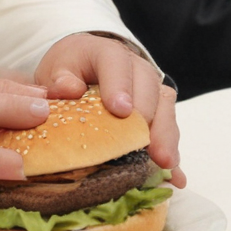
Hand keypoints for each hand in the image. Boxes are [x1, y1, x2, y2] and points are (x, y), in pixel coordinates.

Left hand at [35, 32, 186, 186]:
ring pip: (165, 109)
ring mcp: (151, 89)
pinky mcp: (159, 112)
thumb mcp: (55, 70)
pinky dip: (171, 154)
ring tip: (163, 163)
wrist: (80, 67)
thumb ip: (58, 79)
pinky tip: (175, 177)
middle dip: (148, 118)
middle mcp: (136, 68)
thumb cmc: (68, 70)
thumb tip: (70, 89)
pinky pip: (169, 130)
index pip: (116, 62)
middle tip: (144, 145)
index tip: (120, 110)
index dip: (120, 85)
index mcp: (107, 53)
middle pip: (149, 87)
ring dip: (165, 138)